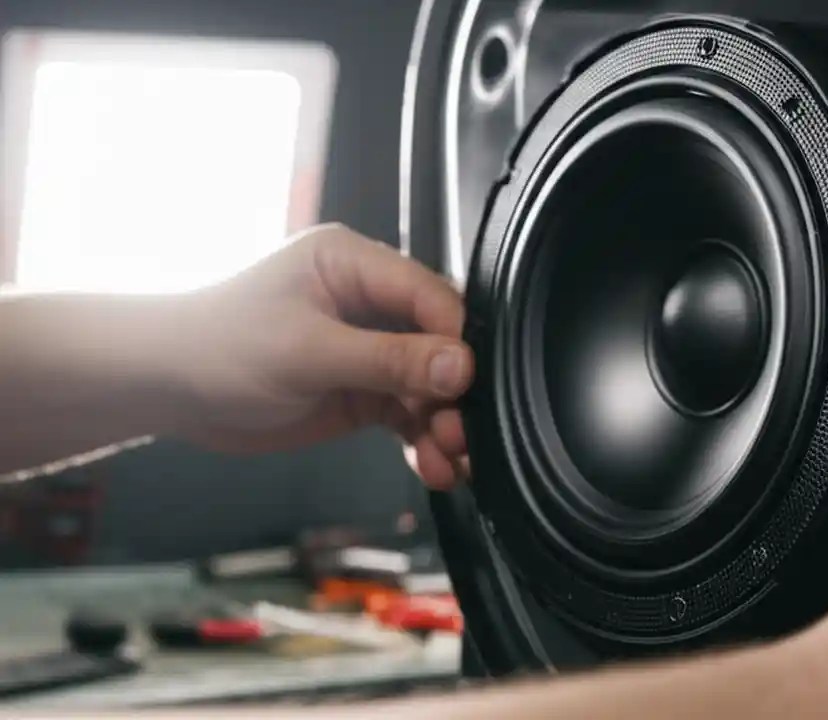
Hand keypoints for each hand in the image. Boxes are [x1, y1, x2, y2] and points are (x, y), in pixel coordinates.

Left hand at [173, 224, 472, 488]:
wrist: (164, 388)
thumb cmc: (219, 349)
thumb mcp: (307, 353)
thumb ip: (388, 360)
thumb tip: (462, 366)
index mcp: (354, 264)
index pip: (428, 295)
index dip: (455, 340)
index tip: (469, 385)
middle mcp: (368, 300)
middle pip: (438, 342)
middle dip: (454, 392)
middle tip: (460, 435)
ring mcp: (368, 347)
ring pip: (429, 384)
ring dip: (442, 423)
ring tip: (451, 462)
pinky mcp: (362, 389)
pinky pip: (407, 412)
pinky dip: (421, 439)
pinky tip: (433, 467)